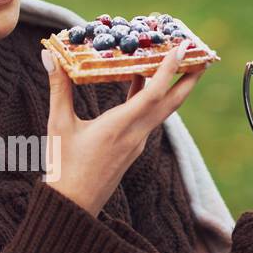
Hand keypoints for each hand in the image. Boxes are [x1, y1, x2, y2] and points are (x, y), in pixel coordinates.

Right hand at [42, 40, 203, 216]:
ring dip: (173, 86)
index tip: (181, 47)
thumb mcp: (58, 125)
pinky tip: (141, 81)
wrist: (73, 206)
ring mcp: (136, 143)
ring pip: (162, 110)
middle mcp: (135, 135)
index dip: (168, 69)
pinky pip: (149, 117)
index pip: (152, 93)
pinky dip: (152, 97)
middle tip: (202, 54)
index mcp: (119, 127)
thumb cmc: (63, 167)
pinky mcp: (132, 148)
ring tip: (178, 61)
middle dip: (189, 78)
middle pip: (171, 103)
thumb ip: (58, 88)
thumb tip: (50, 56)